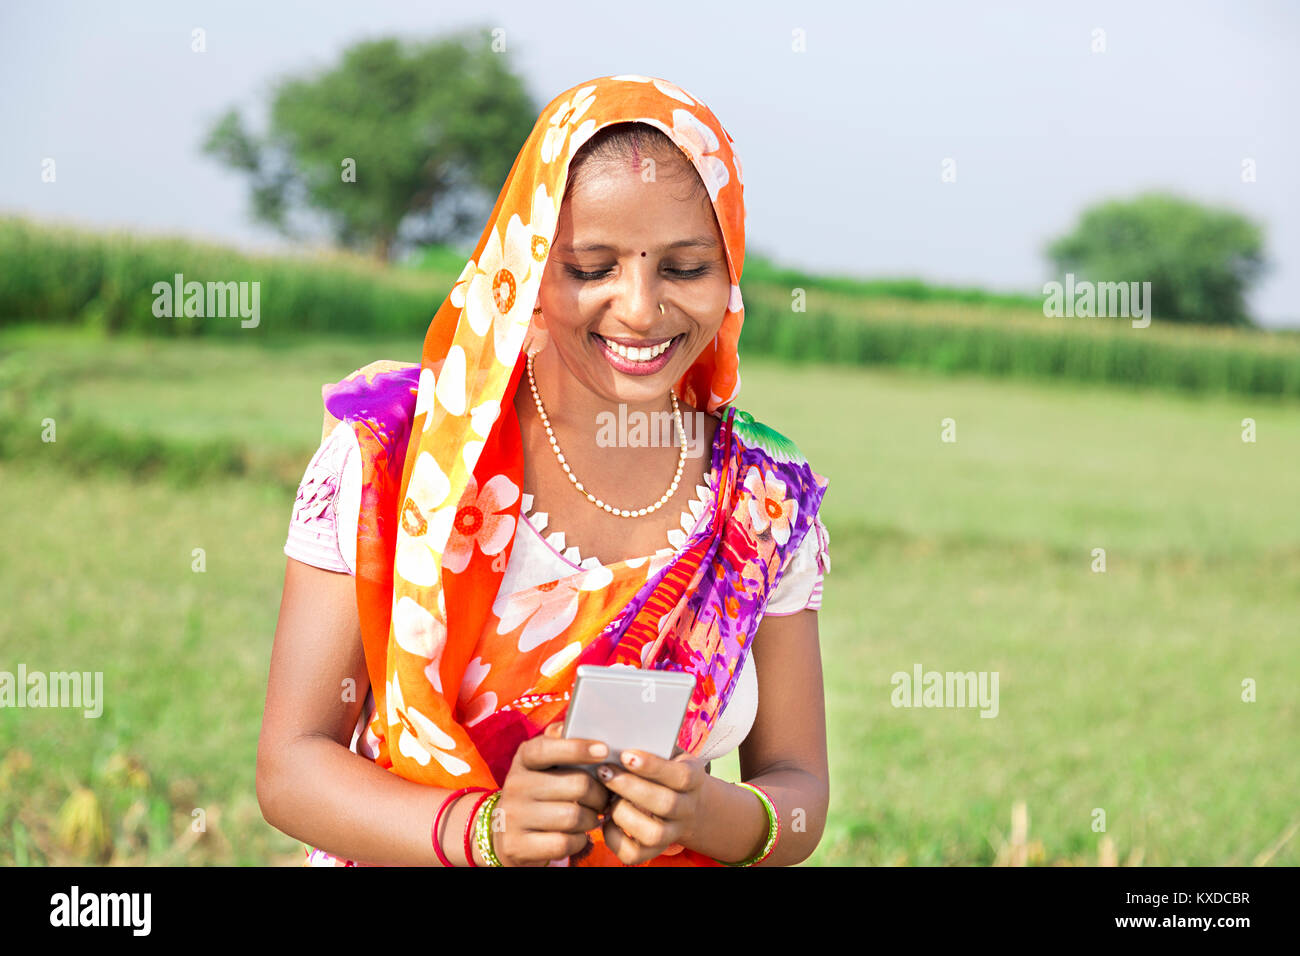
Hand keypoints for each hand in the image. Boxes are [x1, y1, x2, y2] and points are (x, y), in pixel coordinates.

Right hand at [487, 721, 609, 866]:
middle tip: (605, 798)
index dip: (578, 748)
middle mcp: (515, 785)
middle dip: (599, 794)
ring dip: (591, 819)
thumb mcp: (542, 765)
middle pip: (576, 785)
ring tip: (592, 816)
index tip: (604, 750)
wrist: (504, 833)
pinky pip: (564, 842)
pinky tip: (578, 835)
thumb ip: (558, 743)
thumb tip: (569, 725)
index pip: (548, 748)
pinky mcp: (518, 846)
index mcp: (523, 759)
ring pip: (574, 816)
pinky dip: (579, 840)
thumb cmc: (537, 792)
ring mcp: (513, 817)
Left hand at [597, 748, 709, 865]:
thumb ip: (653, 744)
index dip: (653, 766)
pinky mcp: (654, 850)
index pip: (680, 776)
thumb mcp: (670, 752)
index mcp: (694, 779)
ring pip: (653, 833)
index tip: (626, 754)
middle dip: (630, 787)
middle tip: (604, 771)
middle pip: (665, 804)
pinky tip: (605, 819)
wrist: (690, 805)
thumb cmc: (668, 769)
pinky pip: (635, 854)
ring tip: (604, 797)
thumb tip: (621, 731)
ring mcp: (672, 833)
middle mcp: (687, 809)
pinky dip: (614, 839)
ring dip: (623, 814)